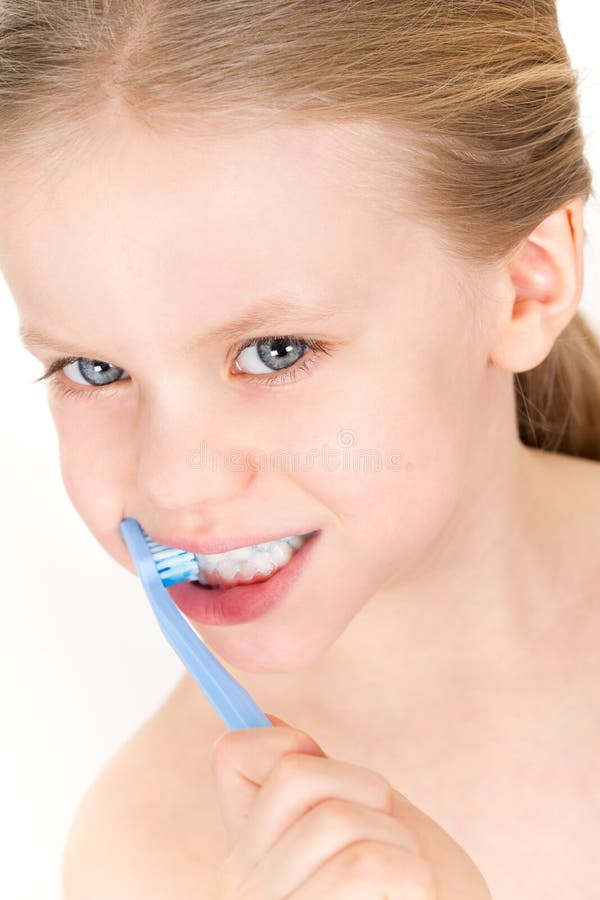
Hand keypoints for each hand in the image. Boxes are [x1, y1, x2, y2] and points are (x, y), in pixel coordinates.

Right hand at [210, 713, 491, 898]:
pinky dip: (412, 876)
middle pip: (296, 775)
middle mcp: (244, 887)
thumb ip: (321, 789)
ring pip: (336, 819)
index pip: (232, 754)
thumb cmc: (414, 895)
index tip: (345, 781)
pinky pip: (366, 865)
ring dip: (401, 844)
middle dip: (371, 793)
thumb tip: (266, 722)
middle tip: (395, 842)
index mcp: (252, 852)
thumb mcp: (367, 828)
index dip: (292, 742)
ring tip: (407, 883)